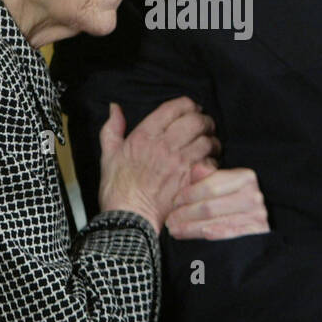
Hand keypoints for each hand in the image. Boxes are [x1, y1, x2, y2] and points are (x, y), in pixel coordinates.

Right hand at [98, 97, 218, 233]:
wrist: (128, 217)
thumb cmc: (117, 188)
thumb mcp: (108, 154)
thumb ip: (112, 128)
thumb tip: (115, 108)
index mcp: (145, 135)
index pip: (174, 108)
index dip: (188, 105)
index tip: (192, 109)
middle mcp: (164, 145)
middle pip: (195, 120)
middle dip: (204, 120)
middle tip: (205, 125)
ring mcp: (180, 162)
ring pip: (207, 140)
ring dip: (212, 140)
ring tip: (210, 145)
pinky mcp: (190, 179)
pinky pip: (210, 162)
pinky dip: (213, 161)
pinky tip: (209, 163)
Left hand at [166, 164, 269, 239]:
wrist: (259, 214)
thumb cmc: (233, 195)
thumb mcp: (222, 180)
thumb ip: (207, 174)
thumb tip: (195, 170)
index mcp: (244, 177)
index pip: (210, 186)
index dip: (188, 194)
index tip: (174, 201)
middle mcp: (253, 195)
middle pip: (210, 207)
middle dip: (185, 214)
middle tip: (170, 220)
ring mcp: (256, 215)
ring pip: (215, 222)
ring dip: (191, 228)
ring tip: (174, 230)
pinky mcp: (257, 232)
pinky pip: (229, 234)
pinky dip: (212, 235)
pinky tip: (196, 234)